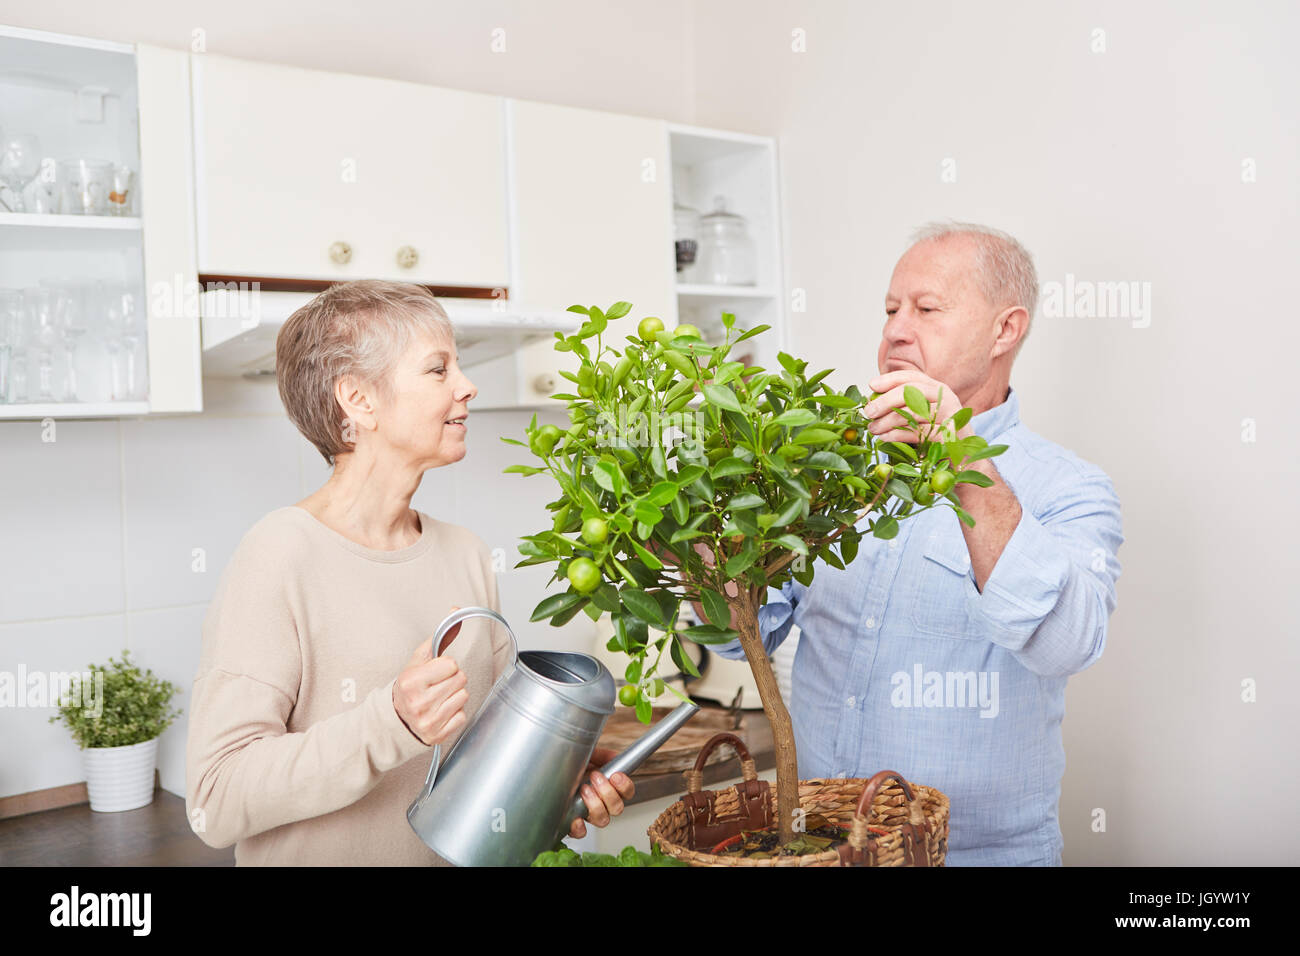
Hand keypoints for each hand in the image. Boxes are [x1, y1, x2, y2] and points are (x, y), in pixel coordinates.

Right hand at [392, 605, 470, 745]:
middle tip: (438, 685)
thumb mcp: (417, 661)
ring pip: (464, 696)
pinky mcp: (438, 735)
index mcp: (411, 681)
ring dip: (455, 695)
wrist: (396, 721)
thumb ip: (438, 637)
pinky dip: (455, 712)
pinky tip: (441, 711)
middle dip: (452, 679)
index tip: (436, 672)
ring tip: (439, 697)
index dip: (446, 666)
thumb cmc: (409, 687)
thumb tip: (455, 610)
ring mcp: (429, 720)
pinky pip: (463, 715)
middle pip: (461, 680)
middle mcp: (419, 702)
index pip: (452, 665)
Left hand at [568, 747, 634, 837]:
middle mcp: (602, 803)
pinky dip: (580, 828)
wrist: (551, 773)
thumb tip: (615, 757)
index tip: (616, 776)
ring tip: (584, 789)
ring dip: (595, 805)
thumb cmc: (571, 766)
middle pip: (618, 808)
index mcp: (609, 787)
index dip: (625, 786)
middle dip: (608, 792)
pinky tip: (576, 818)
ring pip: (603, 820)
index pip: (627, 792)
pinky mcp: (574, 822)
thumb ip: (603, 755)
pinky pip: (581, 832)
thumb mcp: (588, 755)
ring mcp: (589, 814)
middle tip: (596, 777)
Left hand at [864, 370, 972, 443]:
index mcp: (937, 389)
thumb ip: (903, 405)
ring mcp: (949, 414)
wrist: (963, 456)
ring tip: (873, 429)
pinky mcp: (948, 434)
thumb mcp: (921, 414)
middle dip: (885, 401)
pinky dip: (897, 435)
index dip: (890, 379)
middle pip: (911, 392)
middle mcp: (945, 397)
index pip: (912, 377)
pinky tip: (884, 438)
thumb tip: (871, 402)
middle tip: (868, 412)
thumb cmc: (936, 434)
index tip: (871, 385)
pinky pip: (917, 432)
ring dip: (887, 421)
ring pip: (912, 412)